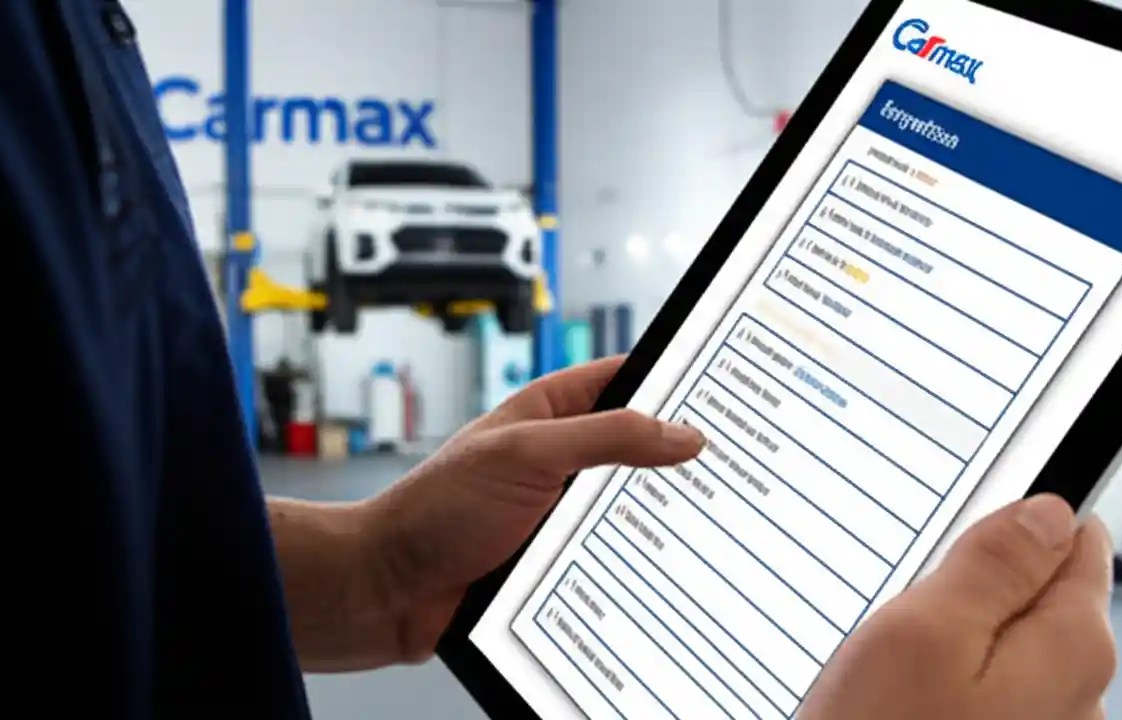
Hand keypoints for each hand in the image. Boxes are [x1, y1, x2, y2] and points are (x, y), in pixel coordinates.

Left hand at [357, 356, 704, 666]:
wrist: (389, 589)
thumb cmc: (435, 510)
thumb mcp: (527, 456)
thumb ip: (606, 437)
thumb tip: (680, 434)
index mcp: (548, 411)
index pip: (626, 380)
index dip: (673, 383)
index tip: (724, 393)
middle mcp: (558, 456)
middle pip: (638, 448)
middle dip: (677, 457)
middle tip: (732, 466)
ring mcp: (558, 509)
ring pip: (628, 504)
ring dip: (655, 516)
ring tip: (709, 522)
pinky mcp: (556, 557)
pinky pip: (610, 551)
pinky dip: (633, 558)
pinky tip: (663, 569)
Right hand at [799, 494, 1115, 719]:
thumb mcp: (922, 631)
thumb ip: (994, 562)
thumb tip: (1048, 513)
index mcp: (1073, 651)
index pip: (1075, 540)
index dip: (1008, 532)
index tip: (957, 554)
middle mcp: (1081, 699)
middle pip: (1038, 598)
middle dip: (972, 596)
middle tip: (908, 625)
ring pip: (1005, 649)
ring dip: (954, 647)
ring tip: (898, 678)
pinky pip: (988, 697)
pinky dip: (947, 691)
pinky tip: (905, 710)